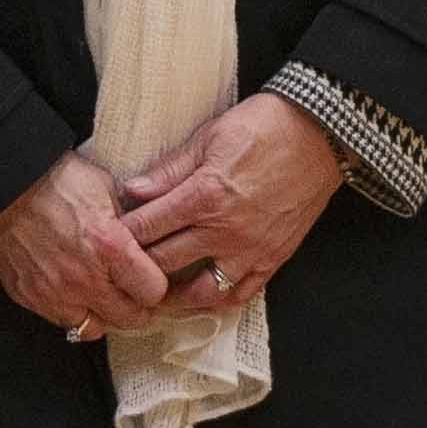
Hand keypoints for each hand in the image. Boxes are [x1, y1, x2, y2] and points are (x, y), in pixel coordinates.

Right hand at [0, 151, 173, 342]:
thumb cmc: (51, 178)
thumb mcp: (104, 186)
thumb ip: (129, 217)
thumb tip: (145, 231)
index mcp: (110, 247)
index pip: (153, 291)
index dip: (156, 284)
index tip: (150, 278)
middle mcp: (85, 278)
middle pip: (129, 318)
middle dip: (136, 306)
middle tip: (132, 292)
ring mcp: (54, 293)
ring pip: (95, 328)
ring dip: (103, 314)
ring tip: (101, 295)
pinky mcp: (29, 298)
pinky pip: (62, 322)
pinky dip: (73, 312)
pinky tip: (73, 291)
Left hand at [109, 91, 350, 316]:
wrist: (320, 134)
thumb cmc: (264, 127)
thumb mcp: (210, 136)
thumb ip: (170, 169)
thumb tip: (132, 189)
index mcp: (204, 196)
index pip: (147, 227)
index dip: (121, 235)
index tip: (106, 238)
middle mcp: (225, 231)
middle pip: (165, 263)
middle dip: (137, 267)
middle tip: (121, 268)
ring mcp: (251, 250)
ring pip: (201, 292)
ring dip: (175, 296)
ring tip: (158, 291)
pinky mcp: (273, 258)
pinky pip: (241, 294)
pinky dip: (218, 300)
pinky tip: (202, 296)